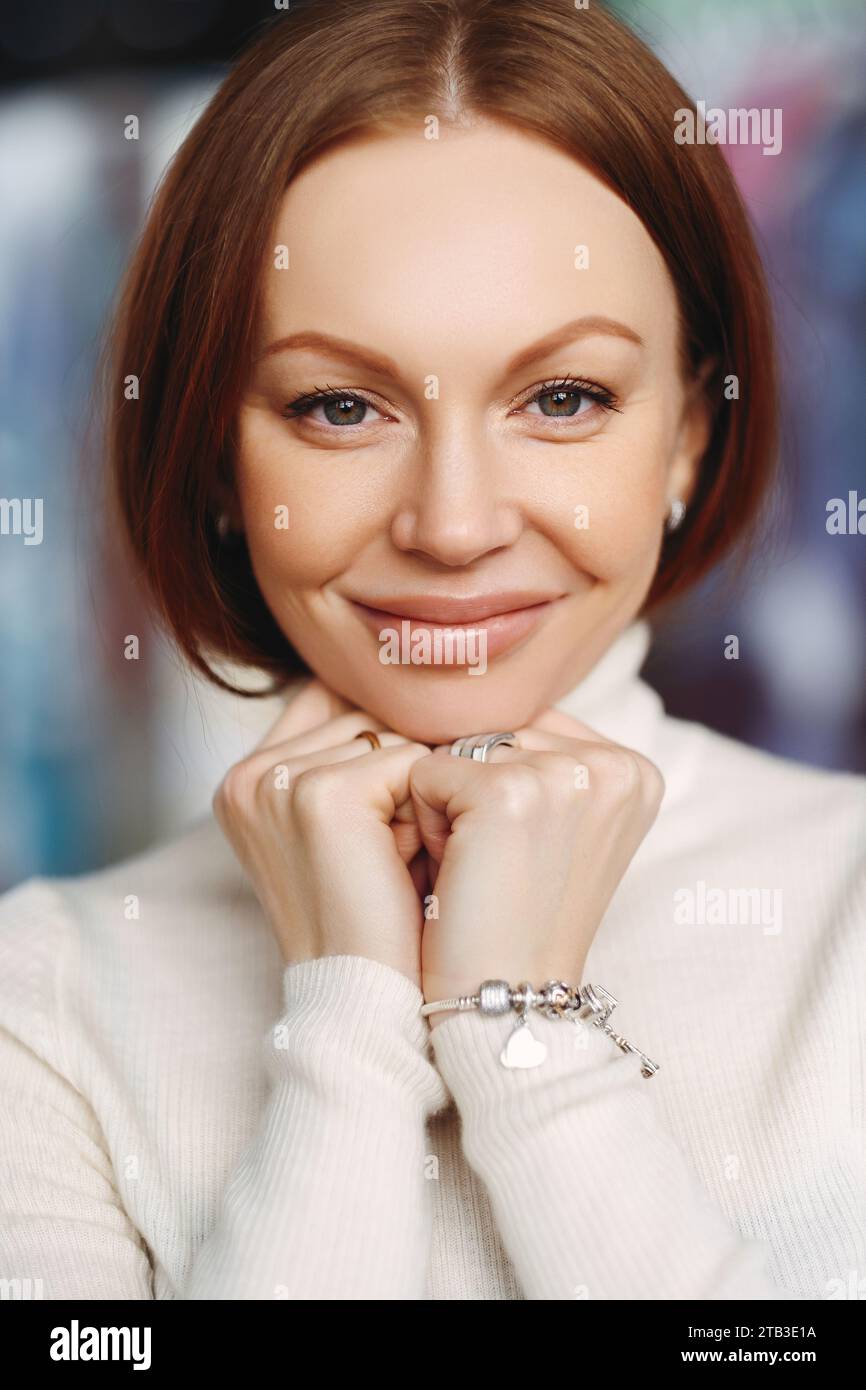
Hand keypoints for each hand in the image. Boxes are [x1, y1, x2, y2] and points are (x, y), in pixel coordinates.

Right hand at [212, 677, 431, 986]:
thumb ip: (355, 753)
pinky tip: (406, 865)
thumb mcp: (354, 826)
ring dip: (417, 789)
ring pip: (390, 731)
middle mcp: (249, 775)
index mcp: (246, 780)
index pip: (333, 700)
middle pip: (365, 711)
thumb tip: (413, 692)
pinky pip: (409, 759)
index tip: (396, 816)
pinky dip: (427, 810)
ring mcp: (277, 782)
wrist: (371, 1001)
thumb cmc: (378, 919)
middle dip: (402, 770)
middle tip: (393, 855)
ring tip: (398, 861)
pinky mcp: (319, 796)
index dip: (382, 748)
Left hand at [408, 707, 664, 1019]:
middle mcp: (616, 764)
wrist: (506, 1003)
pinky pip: (425, 771)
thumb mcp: (557, 829)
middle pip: (494, 729)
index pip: (527, 725)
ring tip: (479, 871)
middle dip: (474, 791)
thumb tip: (482, 704)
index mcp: (636, 769)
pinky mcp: (512, 792)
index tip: (521, 856)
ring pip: (458, 747)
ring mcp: (568, 775)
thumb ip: (545, 758)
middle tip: (498, 869)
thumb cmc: (517, 919)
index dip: (500, 786)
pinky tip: (457, 875)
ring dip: (447, 805)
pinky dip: (423, 822)